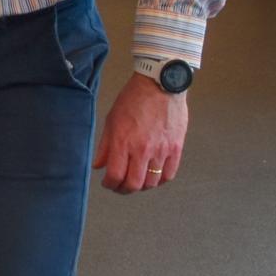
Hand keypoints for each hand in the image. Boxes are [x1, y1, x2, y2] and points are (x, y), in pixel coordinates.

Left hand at [92, 72, 187, 193]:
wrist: (160, 86)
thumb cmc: (133, 100)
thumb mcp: (112, 120)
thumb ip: (105, 146)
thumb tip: (99, 166)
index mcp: (123, 141)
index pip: (115, 175)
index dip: (109, 184)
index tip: (107, 183)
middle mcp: (142, 150)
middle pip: (134, 184)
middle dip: (124, 189)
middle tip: (120, 186)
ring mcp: (161, 151)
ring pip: (152, 183)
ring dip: (142, 186)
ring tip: (136, 180)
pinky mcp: (176, 149)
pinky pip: (168, 175)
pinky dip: (159, 180)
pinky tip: (153, 175)